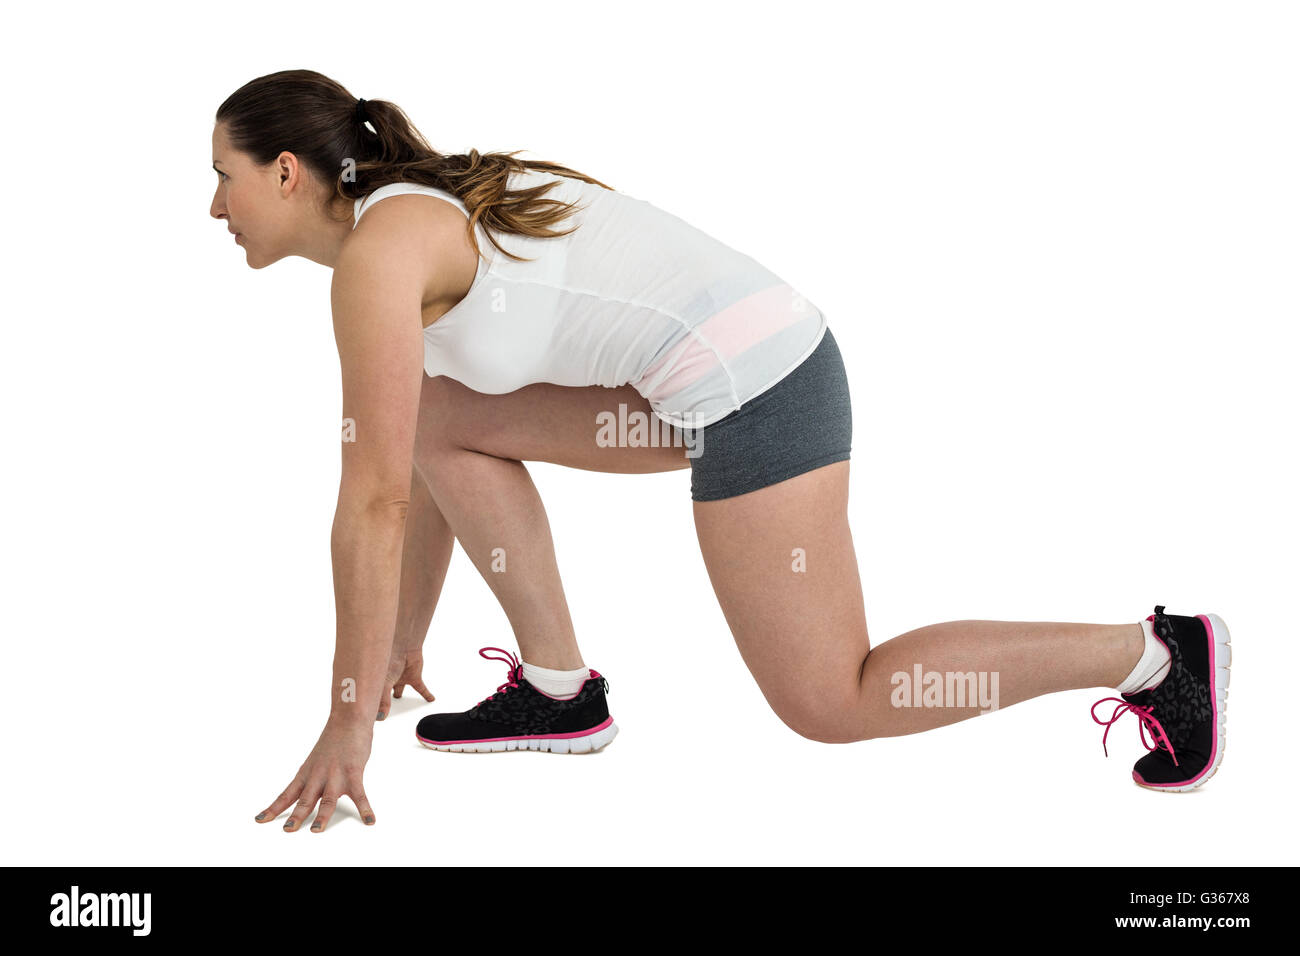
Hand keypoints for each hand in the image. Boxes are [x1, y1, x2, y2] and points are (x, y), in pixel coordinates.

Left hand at [255, 717, 374, 832]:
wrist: (348, 719)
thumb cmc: (334, 740)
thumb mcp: (316, 760)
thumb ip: (313, 779)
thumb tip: (308, 794)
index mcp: (306, 773)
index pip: (286, 794)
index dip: (273, 808)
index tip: (260, 820)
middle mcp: (318, 776)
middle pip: (305, 799)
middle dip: (296, 816)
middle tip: (287, 831)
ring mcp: (336, 775)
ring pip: (327, 799)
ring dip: (322, 816)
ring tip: (316, 831)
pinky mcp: (354, 773)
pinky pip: (360, 795)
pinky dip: (365, 809)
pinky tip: (369, 820)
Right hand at [377, 643, 434, 720]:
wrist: (406, 645)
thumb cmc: (391, 659)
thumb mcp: (384, 683)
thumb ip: (383, 701)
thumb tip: (380, 717)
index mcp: (378, 682)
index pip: (374, 697)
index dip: (372, 706)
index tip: (371, 718)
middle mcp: (388, 681)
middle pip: (385, 695)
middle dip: (383, 702)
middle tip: (381, 711)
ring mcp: (401, 679)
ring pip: (400, 690)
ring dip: (400, 695)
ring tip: (401, 703)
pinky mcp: (414, 677)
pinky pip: (421, 688)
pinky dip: (427, 694)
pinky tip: (431, 699)